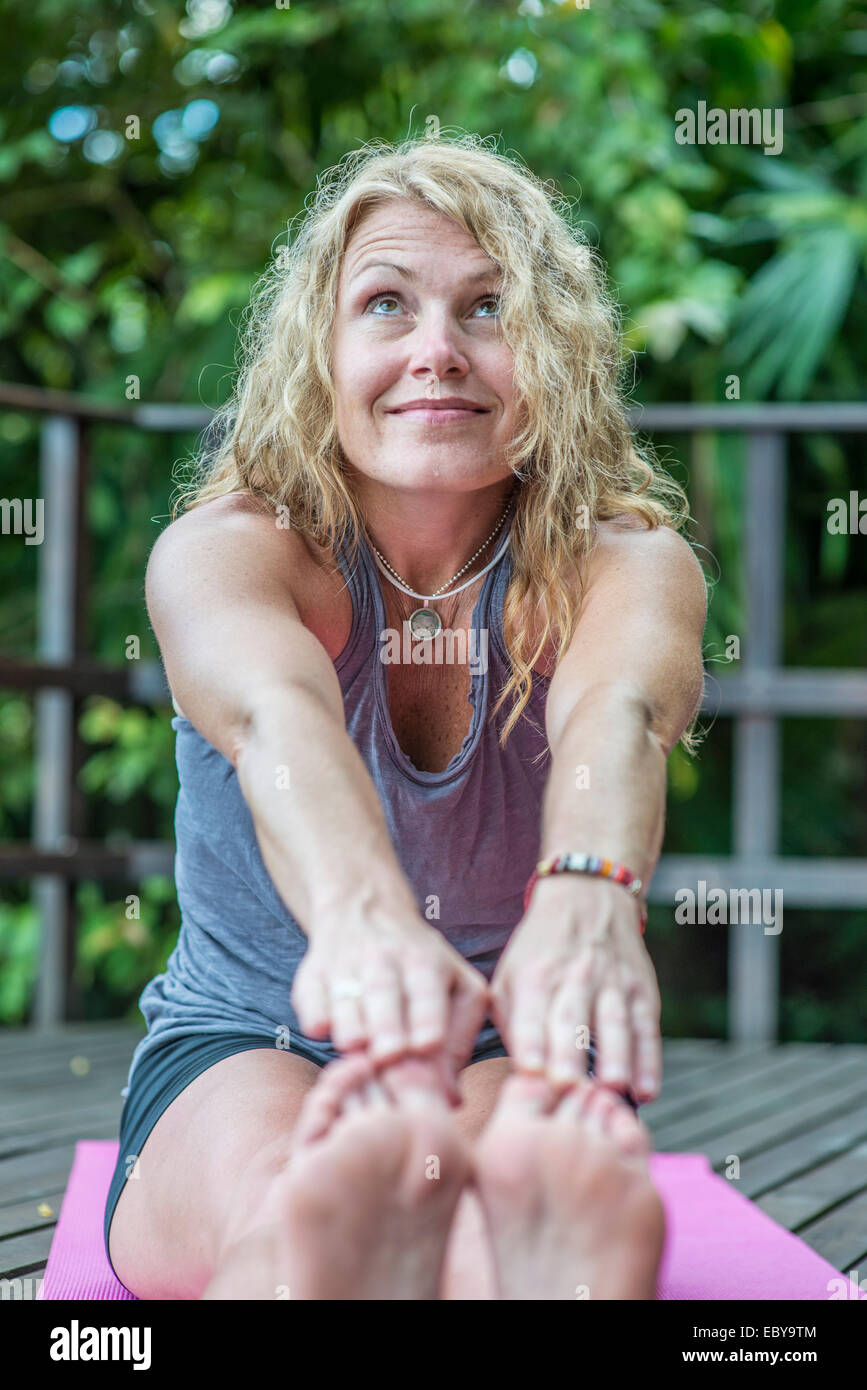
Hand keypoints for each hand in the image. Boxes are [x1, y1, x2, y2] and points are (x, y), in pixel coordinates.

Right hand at [292, 912, 489, 1100]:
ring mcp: (346, 964)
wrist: (366, 909)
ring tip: (355, 1047)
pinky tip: (320, 1028)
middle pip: (384, 992)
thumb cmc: (423, 966)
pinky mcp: (313, 973)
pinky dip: (313, 1010)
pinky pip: (310, 993)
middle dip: (386, 1024)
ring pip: (346, 995)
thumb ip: (458, 1040)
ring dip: (350, 1022)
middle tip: (389, 1055)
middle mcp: (386, 959)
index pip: (427, 990)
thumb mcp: (457, 986)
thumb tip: (449, 1100)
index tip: (428, 1045)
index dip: (427, 1017)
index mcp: (426, 962)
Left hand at [490, 875, 661, 1103]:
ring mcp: (612, 984)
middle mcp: (574, 978)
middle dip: (569, 1055)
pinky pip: (646, 1030)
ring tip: (613, 1089)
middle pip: (572, 1021)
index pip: (531, 1014)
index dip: (529, 1043)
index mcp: (535, 977)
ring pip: (614, 1025)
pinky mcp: (642, 992)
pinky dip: (649, 1062)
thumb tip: (522, 1074)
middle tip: (567, 1087)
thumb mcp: (511, 974)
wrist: (587, 897)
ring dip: (615, 1059)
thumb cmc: (541, 952)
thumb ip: (511, 1022)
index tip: (529, 1071)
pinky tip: (646, 1090)